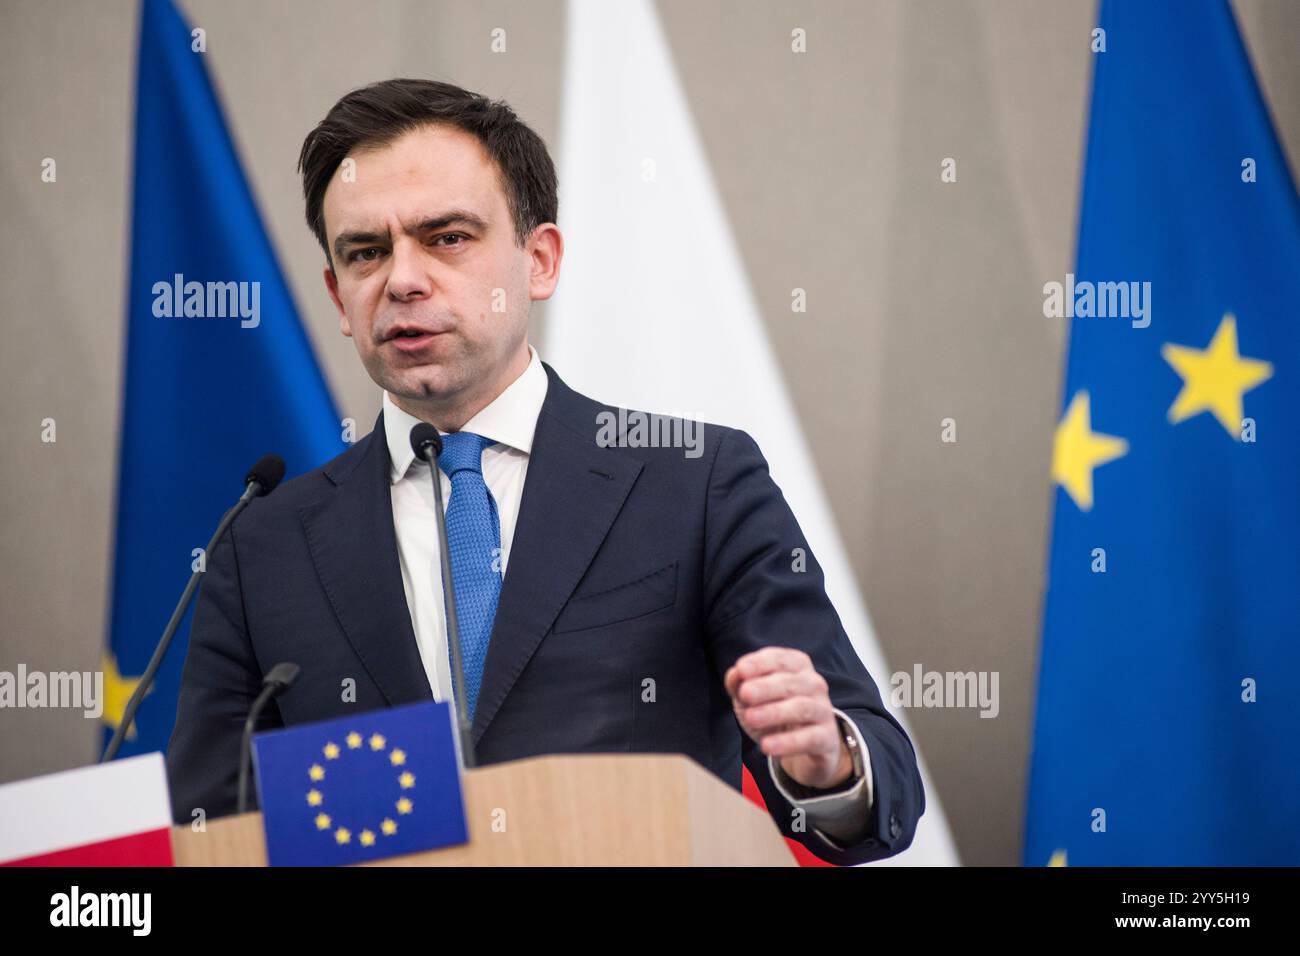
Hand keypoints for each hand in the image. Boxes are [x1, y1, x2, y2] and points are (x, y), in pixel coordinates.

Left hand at [724, 647, 852, 790]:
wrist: (805, 745)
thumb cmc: (774, 712)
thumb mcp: (752, 697)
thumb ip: (740, 684)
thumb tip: (735, 673)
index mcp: (796, 666)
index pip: (779, 659)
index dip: (760, 663)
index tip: (741, 670)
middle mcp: (813, 684)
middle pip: (790, 683)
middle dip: (765, 687)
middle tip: (745, 694)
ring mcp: (823, 710)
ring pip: (801, 708)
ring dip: (774, 712)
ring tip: (751, 719)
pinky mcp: (827, 738)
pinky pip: (809, 738)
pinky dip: (787, 742)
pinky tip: (767, 746)